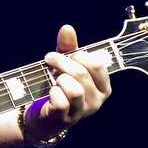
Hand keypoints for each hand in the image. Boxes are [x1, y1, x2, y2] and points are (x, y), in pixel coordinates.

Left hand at [24, 25, 111, 140]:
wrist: (44, 115)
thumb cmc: (59, 87)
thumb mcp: (65, 66)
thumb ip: (68, 48)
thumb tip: (67, 27)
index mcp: (102, 86)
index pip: (98, 65)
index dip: (79, 55)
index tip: (65, 55)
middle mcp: (96, 101)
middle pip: (82, 74)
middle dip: (62, 63)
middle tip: (49, 60)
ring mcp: (81, 112)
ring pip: (74, 90)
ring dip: (58, 80)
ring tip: (53, 79)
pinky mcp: (65, 119)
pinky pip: (61, 102)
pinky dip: (52, 93)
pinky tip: (50, 92)